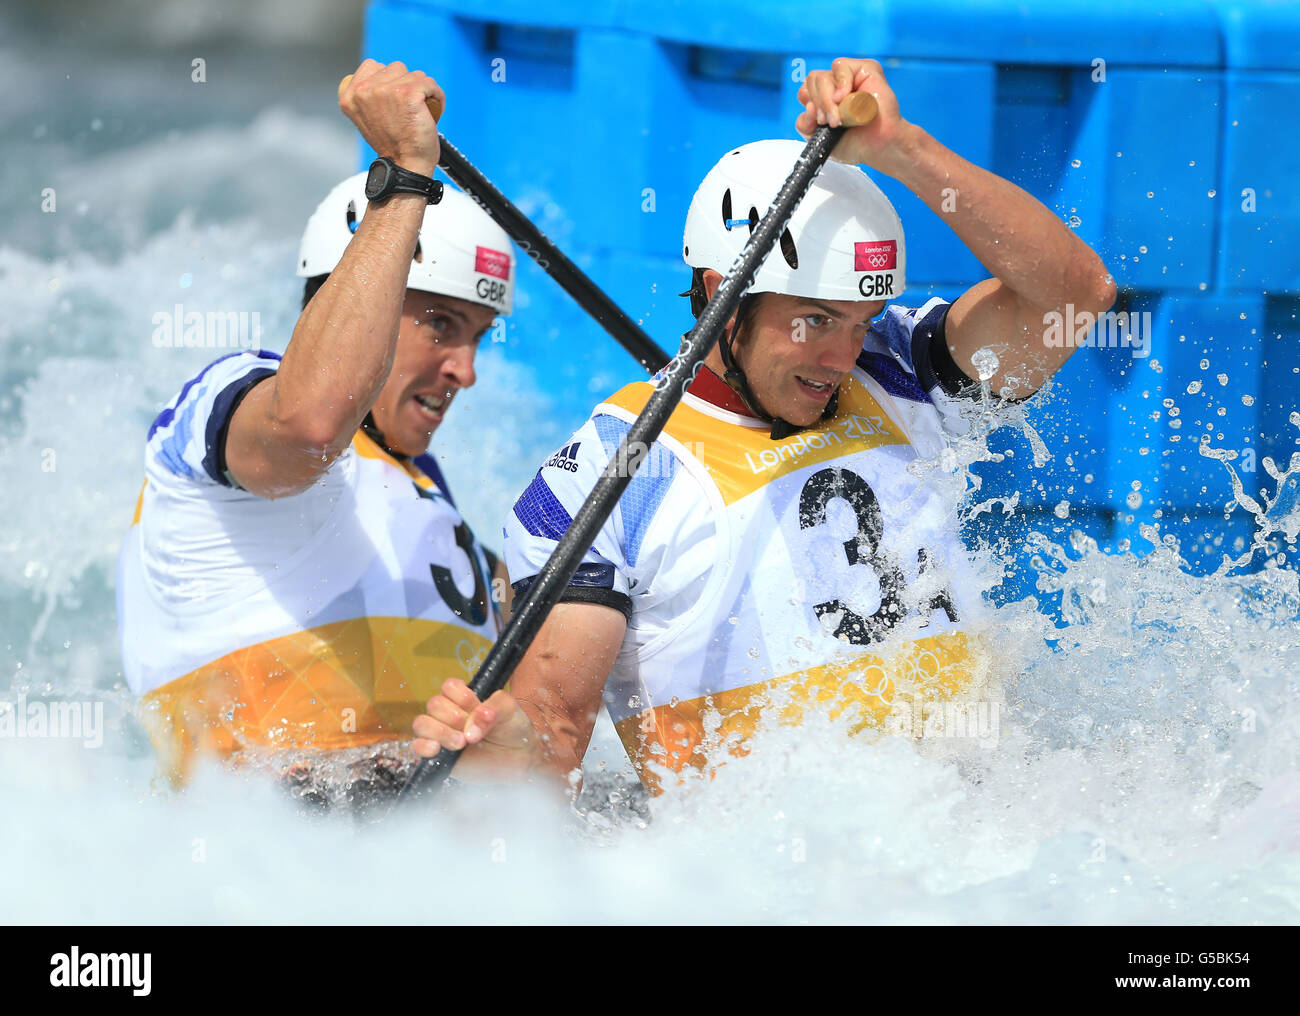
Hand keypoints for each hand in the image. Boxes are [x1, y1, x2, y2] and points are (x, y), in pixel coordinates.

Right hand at [337, 59, 443, 176]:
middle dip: (407, 85)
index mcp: (349, 96)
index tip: (395, 102)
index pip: (372, 66)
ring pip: (413, 74)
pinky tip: (431, 112)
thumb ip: (369, 94)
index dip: (389, 81)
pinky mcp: (407, 93)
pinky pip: (429, 83)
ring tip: (419, 112)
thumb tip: (382, 74)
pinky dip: (436, 97)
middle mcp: (363, 90)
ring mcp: (385, 90)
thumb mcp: (367, 116)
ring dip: (422, 91)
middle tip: (408, 111)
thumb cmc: (392, 144)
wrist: (406, 165)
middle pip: (395, 68)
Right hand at [412, 678, 541, 780]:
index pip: (449, 686)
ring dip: (440, 732)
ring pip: (422, 723)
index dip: (461, 697)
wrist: (518, 759)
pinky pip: (416, 747)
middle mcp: (450, 713)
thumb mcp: (510, 710)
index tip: (477, 708)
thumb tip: (472, 725)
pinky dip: (423, 746)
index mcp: (465, 698)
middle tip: (471, 733)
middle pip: (434, 704)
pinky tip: (437, 749)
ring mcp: (442, 733)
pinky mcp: (437, 755)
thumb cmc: (513, 729)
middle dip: (454, 718)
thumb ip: (493, 708)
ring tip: (461, 743)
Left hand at [795, 57, 909, 168]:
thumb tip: (807, 108)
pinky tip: (846, 97)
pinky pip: (839, 66)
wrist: (879, 145)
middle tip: (832, 123)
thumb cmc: (855, 143)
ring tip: (839, 118)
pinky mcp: (863, 69)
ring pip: (821, 77)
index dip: (808, 105)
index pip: (804, 91)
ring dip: (827, 100)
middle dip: (819, 105)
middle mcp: (834, 87)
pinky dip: (840, 82)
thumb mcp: (820, 140)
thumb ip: (805, 126)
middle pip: (812, 82)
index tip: (817, 122)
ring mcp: (847, 78)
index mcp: (823, 100)